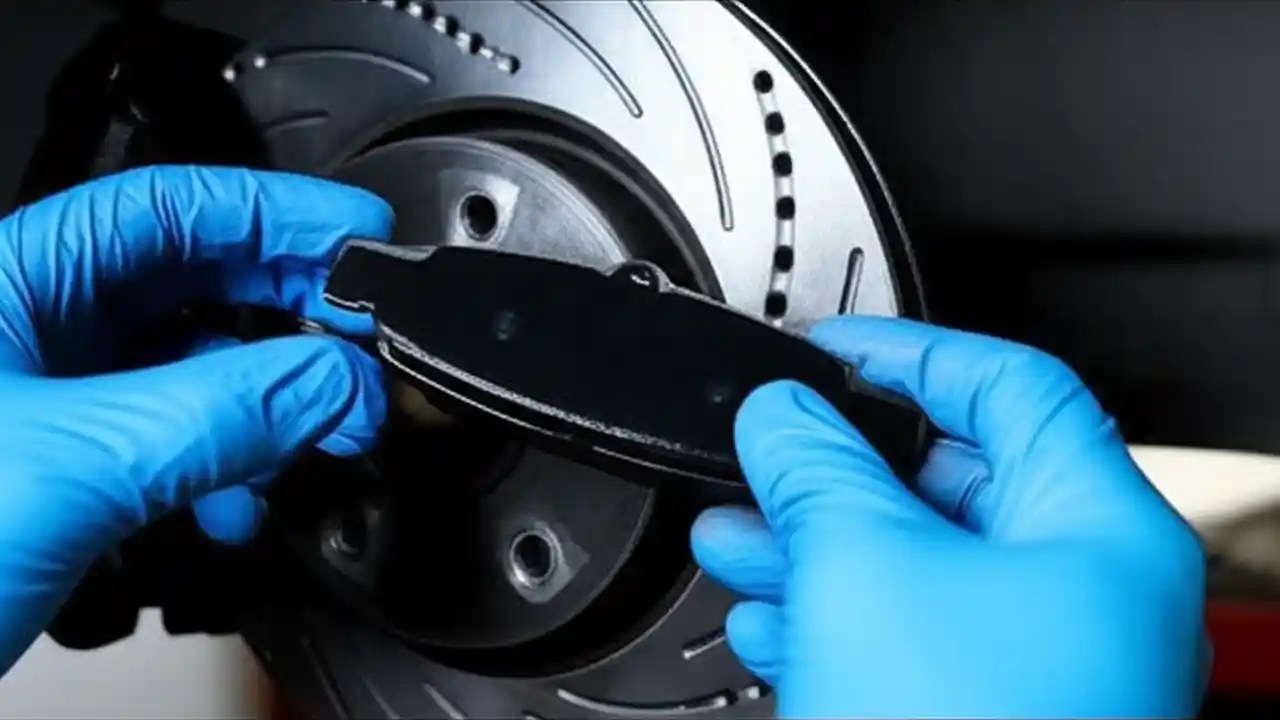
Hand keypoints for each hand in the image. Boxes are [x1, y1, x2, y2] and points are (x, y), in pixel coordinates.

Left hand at [0, 166, 391, 670]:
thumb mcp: (82, 460)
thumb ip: (226, 413)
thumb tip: (337, 380)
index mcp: (17, 281)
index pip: (173, 206)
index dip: (279, 210)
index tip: (361, 233)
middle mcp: (37, 331)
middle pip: (197, 281)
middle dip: (291, 310)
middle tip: (362, 336)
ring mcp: (55, 403)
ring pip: (197, 367)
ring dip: (272, 400)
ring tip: (318, 430)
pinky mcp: (73, 471)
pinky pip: (180, 440)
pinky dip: (233, 466)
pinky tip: (243, 504)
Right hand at [692, 316, 1206, 717]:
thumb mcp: (864, 570)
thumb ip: (819, 470)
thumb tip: (784, 413)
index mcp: (1094, 533)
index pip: (1009, 385)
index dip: (911, 351)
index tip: (833, 348)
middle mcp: (1080, 596)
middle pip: (954, 478)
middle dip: (840, 462)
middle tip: (768, 447)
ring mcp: (1034, 666)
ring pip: (914, 562)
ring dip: (817, 538)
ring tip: (737, 531)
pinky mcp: (982, 717)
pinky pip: (903, 634)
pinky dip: (833, 610)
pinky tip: (773, 613)